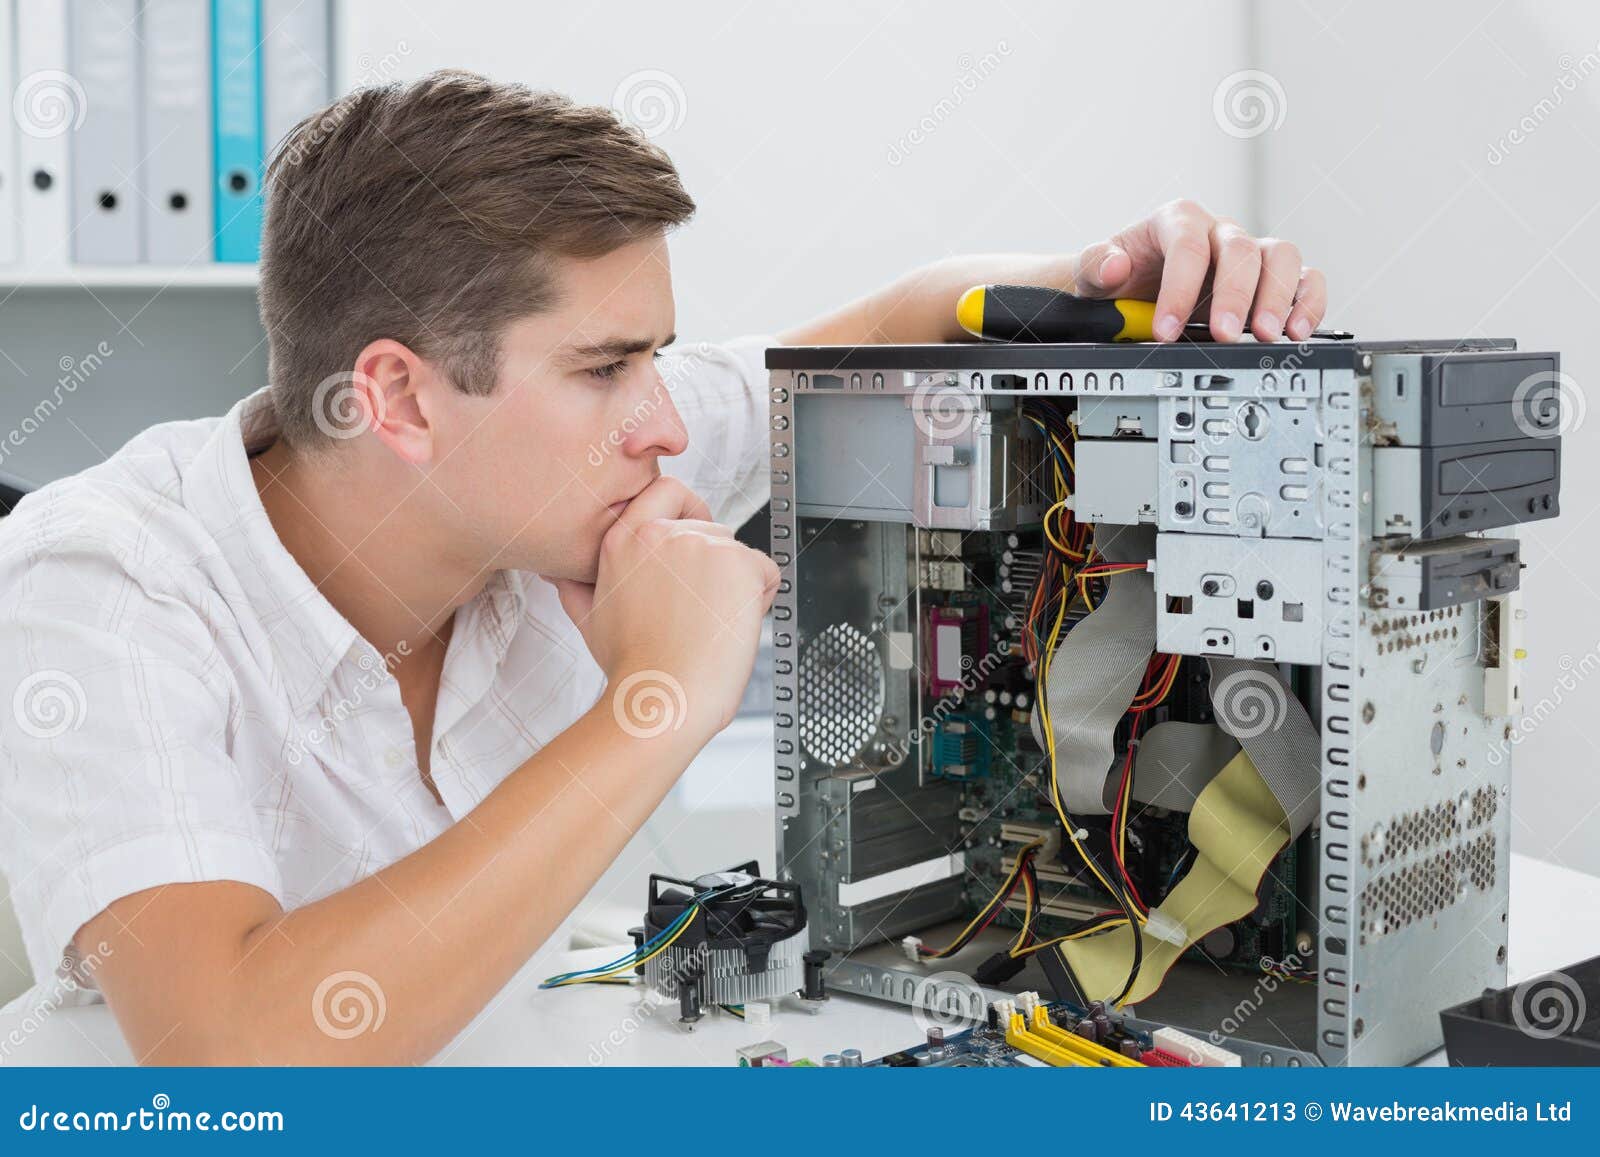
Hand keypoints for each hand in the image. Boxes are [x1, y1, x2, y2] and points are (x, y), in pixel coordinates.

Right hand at [551, 476, 779, 740]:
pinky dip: (760, 599)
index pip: (667, 489)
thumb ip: (575, 587)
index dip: (688, 510)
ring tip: (710, 625)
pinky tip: (732, 627)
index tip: (693, 537)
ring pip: (739, 553)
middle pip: (712, 527)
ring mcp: (703, 545)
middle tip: (697, 609)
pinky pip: (766, 572)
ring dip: (736, 586)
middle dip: (715, 564)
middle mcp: (662, 534)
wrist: (663, 699)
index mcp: (624, 539)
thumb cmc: (632, 668)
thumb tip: (560, 574)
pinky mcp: (739, 563)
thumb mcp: (588, 620)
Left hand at [1070, 198, 1326, 343]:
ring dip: (1277, 296)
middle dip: (1234, 295)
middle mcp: (1218, 232)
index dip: (1180, 288)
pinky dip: (1307, 301)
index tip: (1167, 329)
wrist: (1130, 286)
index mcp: (1177, 221)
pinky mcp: (1269, 278)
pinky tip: (1297, 330)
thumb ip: (1095, 265)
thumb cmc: (1118, 276)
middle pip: (1240, 249)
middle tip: (1222, 335)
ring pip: (1280, 257)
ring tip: (1267, 334)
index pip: (1188, 245)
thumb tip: (1115, 265)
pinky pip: (1302, 278)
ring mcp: (1248, 253)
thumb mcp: (1094, 272)